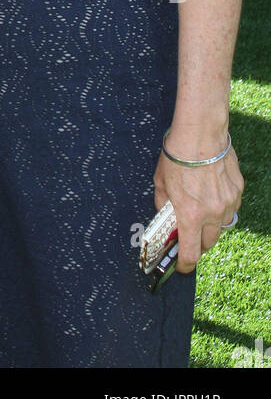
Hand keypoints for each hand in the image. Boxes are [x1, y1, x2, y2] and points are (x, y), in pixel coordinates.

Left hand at [153, 142, 242, 272]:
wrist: (200, 132)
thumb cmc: (177, 155)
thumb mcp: (160, 183)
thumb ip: (163, 205)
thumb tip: (166, 217)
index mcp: (190, 214)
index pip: (191, 253)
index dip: (185, 265)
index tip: (181, 266)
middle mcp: (212, 213)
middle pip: (209, 243)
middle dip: (198, 244)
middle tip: (189, 237)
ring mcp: (228, 202)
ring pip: (222, 226)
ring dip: (211, 225)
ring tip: (201, 212)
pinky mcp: (238, 190)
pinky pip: (231, 207)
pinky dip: (222, 206)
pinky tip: (212, 193)